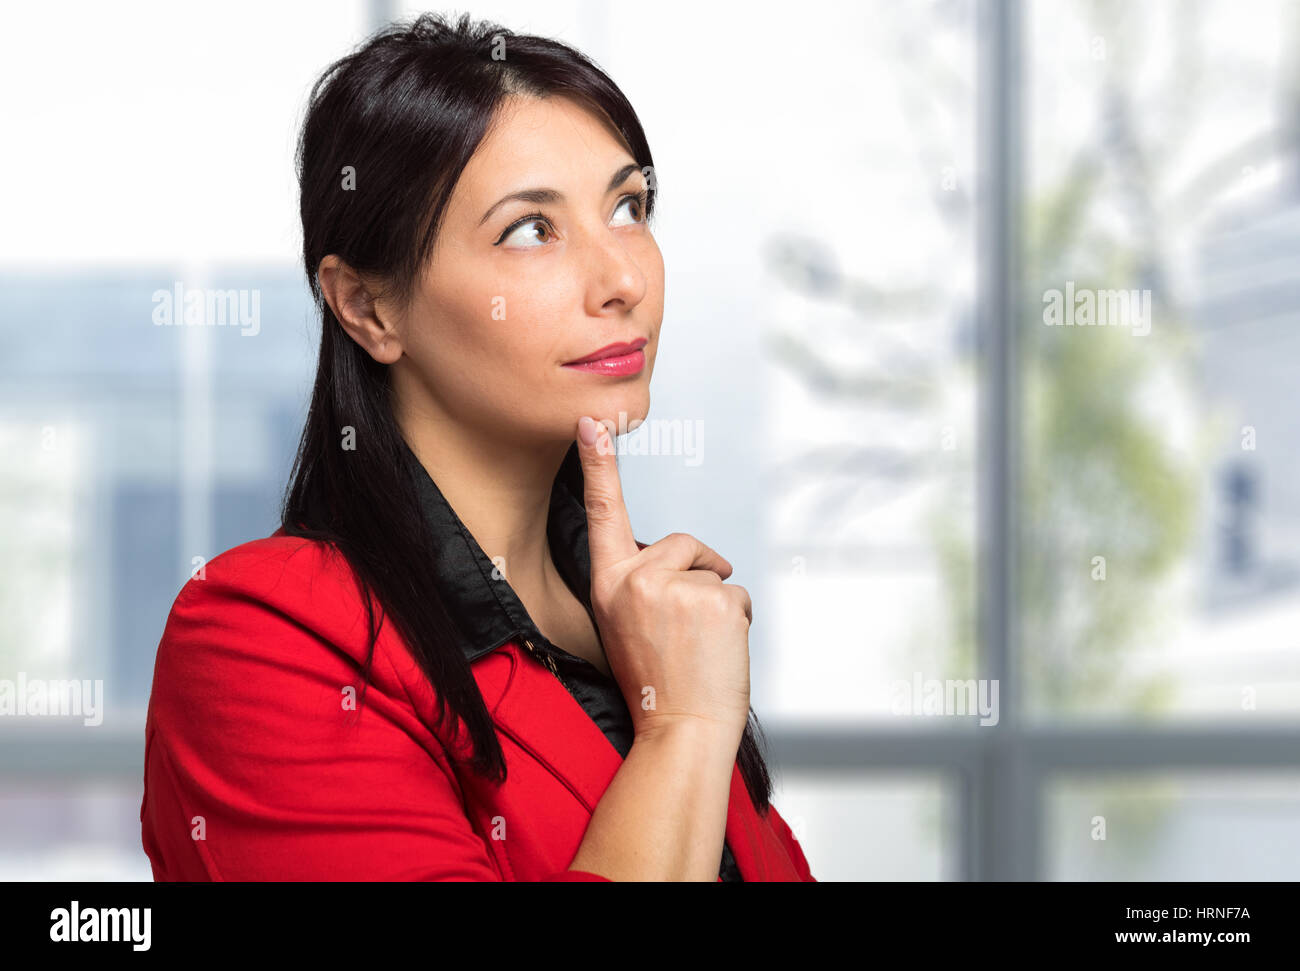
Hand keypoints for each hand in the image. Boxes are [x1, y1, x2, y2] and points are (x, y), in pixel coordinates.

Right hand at [575, 416, 751, 740]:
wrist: (680, 730)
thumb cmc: (655, 682)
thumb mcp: (626, 624)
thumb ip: (641, 584)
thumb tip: (682, 561)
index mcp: (607, 583)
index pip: (602, 513)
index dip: (599, 464)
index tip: (593, 421)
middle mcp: (636, 579)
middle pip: (680, 544)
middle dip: (698, 571)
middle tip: (690, 629)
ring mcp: (676, 588)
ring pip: (713, 573)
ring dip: (717, 604)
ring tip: (700, 649)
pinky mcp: (716, 599)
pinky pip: (738, 595)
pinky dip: (739, 620)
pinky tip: (720, 652)